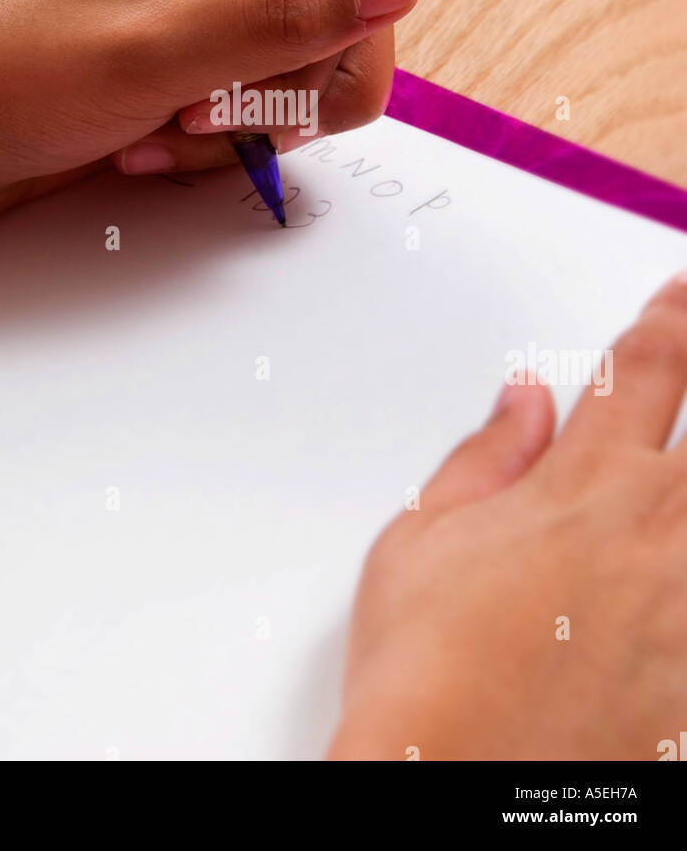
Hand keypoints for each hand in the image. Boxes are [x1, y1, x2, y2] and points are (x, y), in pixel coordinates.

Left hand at [0, 0, 418, 228]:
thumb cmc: (3, 75)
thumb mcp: (154, 48)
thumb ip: (283, 15)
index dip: (312, 61)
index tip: (228, 94)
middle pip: (328, 34)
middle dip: (277, 99)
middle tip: (197, 114)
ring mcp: (191, 18)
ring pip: (287, 86)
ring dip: (232, 133)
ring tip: (152, 131)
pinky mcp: (174, 73)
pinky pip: (240, 117)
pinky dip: (202, 148)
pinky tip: (137, 147)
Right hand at [330, 273, 686, 760]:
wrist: (455, 787)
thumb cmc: (429, 674)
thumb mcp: (423, 537)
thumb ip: (488, 455)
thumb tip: (525, 400)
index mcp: (589, 485)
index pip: (648, 368)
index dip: (672, 319)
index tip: (679, 297)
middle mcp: (662, 535)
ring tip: (673, 491)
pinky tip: (673, 582)